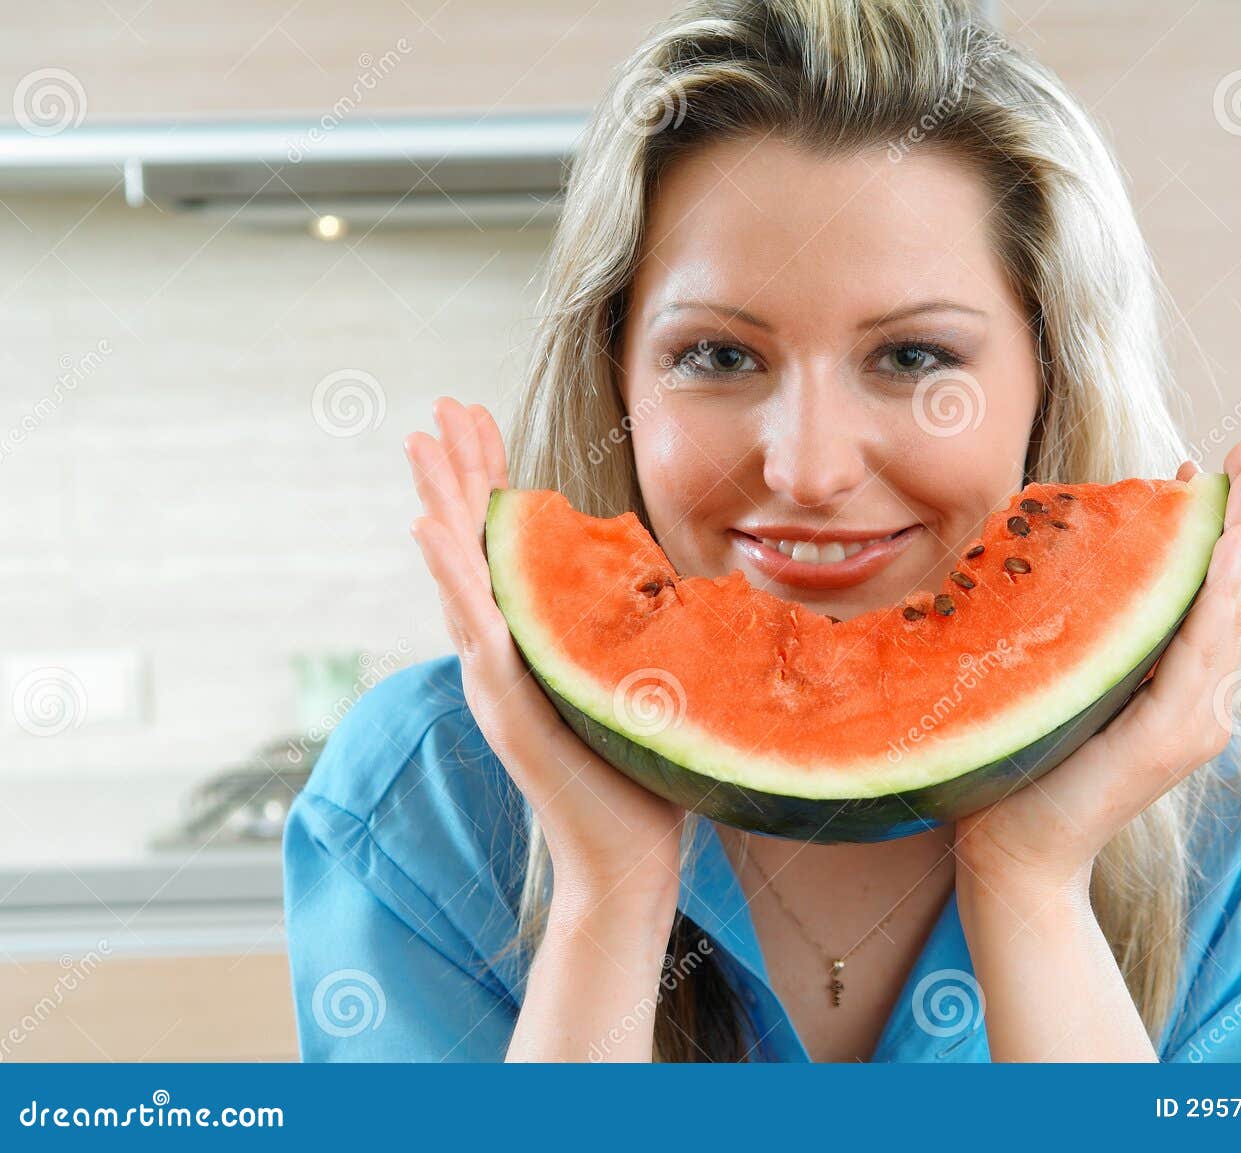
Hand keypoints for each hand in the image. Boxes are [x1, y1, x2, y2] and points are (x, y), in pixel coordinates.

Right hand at [404, 398, 684, 909]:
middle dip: (458, 471)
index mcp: (534, 643)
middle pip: (473, 546)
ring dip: (441, 504)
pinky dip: (451, 574)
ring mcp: (499, 678)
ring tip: (421, 445)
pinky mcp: (507, 704)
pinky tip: (429, 527)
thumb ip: (623, 634)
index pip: (507, 546)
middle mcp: (505, 654)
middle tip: (439, 406)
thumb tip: (653, 587)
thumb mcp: (633, 683)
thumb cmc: (637, 777)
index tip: (480, 419)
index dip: (491, 480)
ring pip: (461, 575)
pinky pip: (476, 627)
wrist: (629, 860)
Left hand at [953, 439, 1240, 901]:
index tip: (1204, 469)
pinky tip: (1230, 549)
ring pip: (1225, 614)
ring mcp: (1192, 723)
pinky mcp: (1169, 736)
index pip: (1204, 597)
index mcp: (1173, 690)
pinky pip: (1199, 652)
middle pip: (1230, 595)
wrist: (1016, 856)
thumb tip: (1070, 566)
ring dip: (1240, 541)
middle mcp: (1198, 705)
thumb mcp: (1061, 686)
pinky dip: (1217, 595)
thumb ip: (1085, 640)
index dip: (1213, 531)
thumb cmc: (1026, 773)